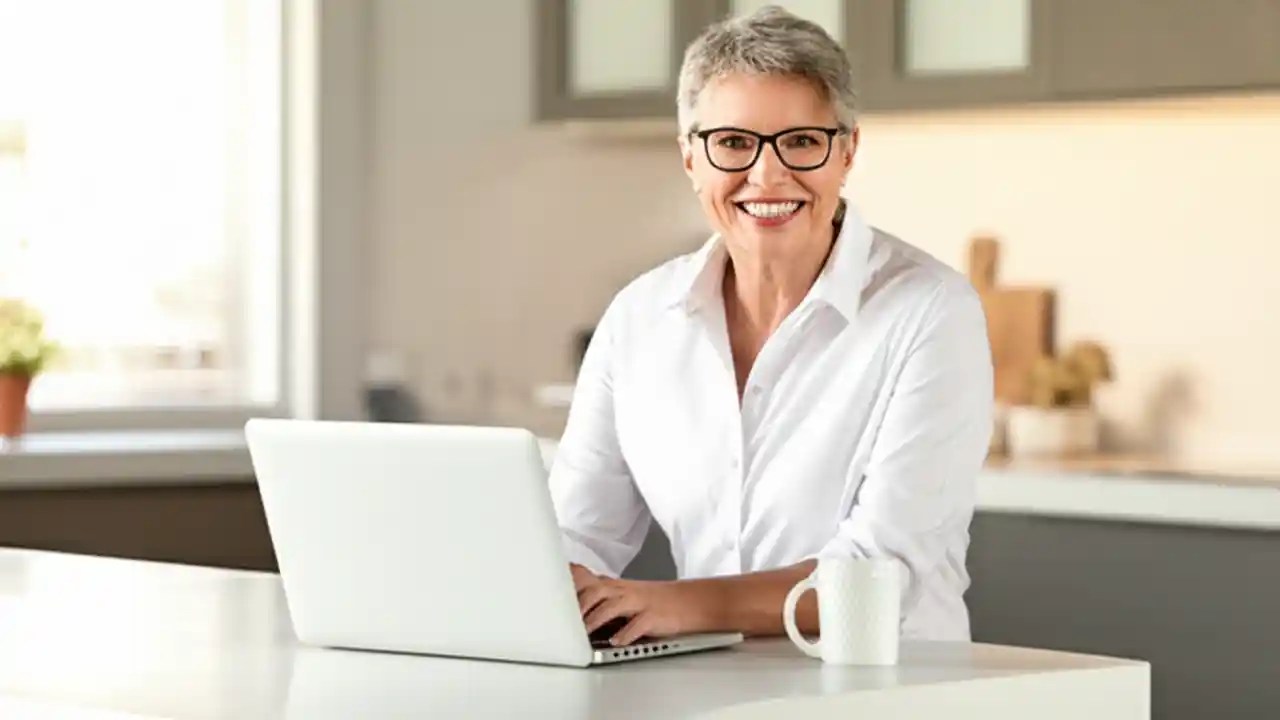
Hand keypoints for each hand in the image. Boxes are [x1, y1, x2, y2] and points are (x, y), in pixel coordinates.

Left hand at [574, 574, 721, 646]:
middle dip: (579, 605)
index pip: (587, 581)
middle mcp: (625, 592)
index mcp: (615, 587)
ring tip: (584, 633)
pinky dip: (627, 633)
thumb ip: (596, 592)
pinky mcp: (654, 616)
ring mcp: (640, 603)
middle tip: (564, 621)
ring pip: (614, 605)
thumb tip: (569, 588)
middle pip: (597, 591)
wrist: (686, 602)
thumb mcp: (622, 592)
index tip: (548, 594)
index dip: (568, 586)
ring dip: (597, 618)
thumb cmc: (650, 600)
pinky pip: (639, 623)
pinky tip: (617, 641)